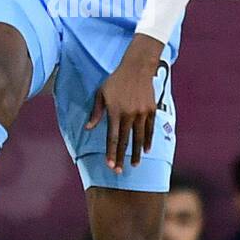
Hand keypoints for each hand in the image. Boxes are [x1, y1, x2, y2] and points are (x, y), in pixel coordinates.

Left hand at [86, 33, 160, 172]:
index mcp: (115, 112)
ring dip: (136, 153)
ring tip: (134, 165)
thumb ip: (96, 112)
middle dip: (122, 158)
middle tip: (120, 172)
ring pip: (139, 138)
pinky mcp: (151, 110)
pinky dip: (148, 140)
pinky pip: (150, 129)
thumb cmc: (116, 80)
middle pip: (126, 141)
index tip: (110, 165)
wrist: (137, 68)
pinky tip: (146, 150)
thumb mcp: (101, 93)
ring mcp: (142, 113)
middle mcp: (129, 114)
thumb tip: (88, 128)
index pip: (113, 137)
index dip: (111, 153)